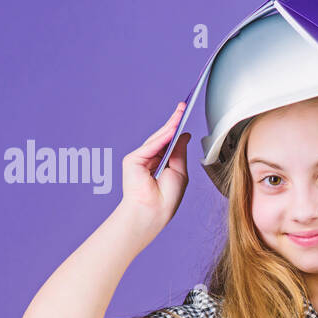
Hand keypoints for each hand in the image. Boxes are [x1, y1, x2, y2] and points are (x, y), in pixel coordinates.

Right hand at [120, 102, 190, 229]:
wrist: (154, 211)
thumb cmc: (167, 198)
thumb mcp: (180, 172)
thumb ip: (180, 153)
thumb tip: (184, 135)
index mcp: (161, 163)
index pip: (170, 142)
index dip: (177, 128)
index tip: (184, 114)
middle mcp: (150, 159)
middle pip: (163, 137)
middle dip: (173, 122)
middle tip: (182, 107)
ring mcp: (140, 158)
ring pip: (157, 139)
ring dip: (169, 126)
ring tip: (180, 113)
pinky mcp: (132, 160)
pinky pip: (150, 146)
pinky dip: (161, 138)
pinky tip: (172, 129)